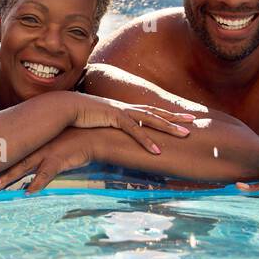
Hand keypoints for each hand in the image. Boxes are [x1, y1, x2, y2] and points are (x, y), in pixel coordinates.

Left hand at [0, 129, 92, 193]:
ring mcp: (47, 151)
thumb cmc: (77, 141)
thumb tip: (34, 164)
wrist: (97, 135)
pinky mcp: (59, 159)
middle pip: (12, 159)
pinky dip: (36, 184)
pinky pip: (45, 174)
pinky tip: (28, 193)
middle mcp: (37, 145)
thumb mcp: (56, 144)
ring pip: (22, 166)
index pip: (12, 152)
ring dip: (8, 177)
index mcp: (35, 141)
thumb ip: (44, 153)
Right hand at [68, 93, 196, 154]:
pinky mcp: (113, 117)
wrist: (63, 107)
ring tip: (185, 135)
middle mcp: (125, 107)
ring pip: (151, 119)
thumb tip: (109, 135)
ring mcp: (120, 111)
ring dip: (169, 127)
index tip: (181, 116)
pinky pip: (134, 131)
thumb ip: (105, 127)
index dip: (166, 113)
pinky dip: (146, 141)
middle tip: (195, 120)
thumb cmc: (77, 116)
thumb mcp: (96, 122)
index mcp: (122, 108)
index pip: (149, 110)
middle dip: (176, 116)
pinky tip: (157, 151)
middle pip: (155, 111)